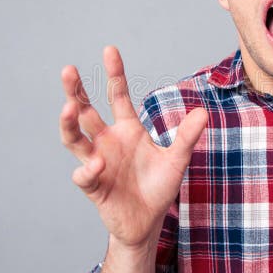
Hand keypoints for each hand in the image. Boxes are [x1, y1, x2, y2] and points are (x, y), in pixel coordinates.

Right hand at [59, 46, 207, 247]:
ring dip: (69, 123)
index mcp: (128, 129)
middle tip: (68, 70)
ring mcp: (97, 162)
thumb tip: (203, 112)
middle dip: (76, 90)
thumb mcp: (177, 161)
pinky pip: (84, 175)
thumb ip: (187, 137)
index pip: (118, 95)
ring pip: (74, 138)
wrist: (147, 222)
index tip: (110, 49)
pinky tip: (97, 165)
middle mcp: (107, 141)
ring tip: (69, 107)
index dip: (114, 73)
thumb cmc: (159, 187)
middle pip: (85, 111)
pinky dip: (88, 169)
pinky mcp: (93, 186)